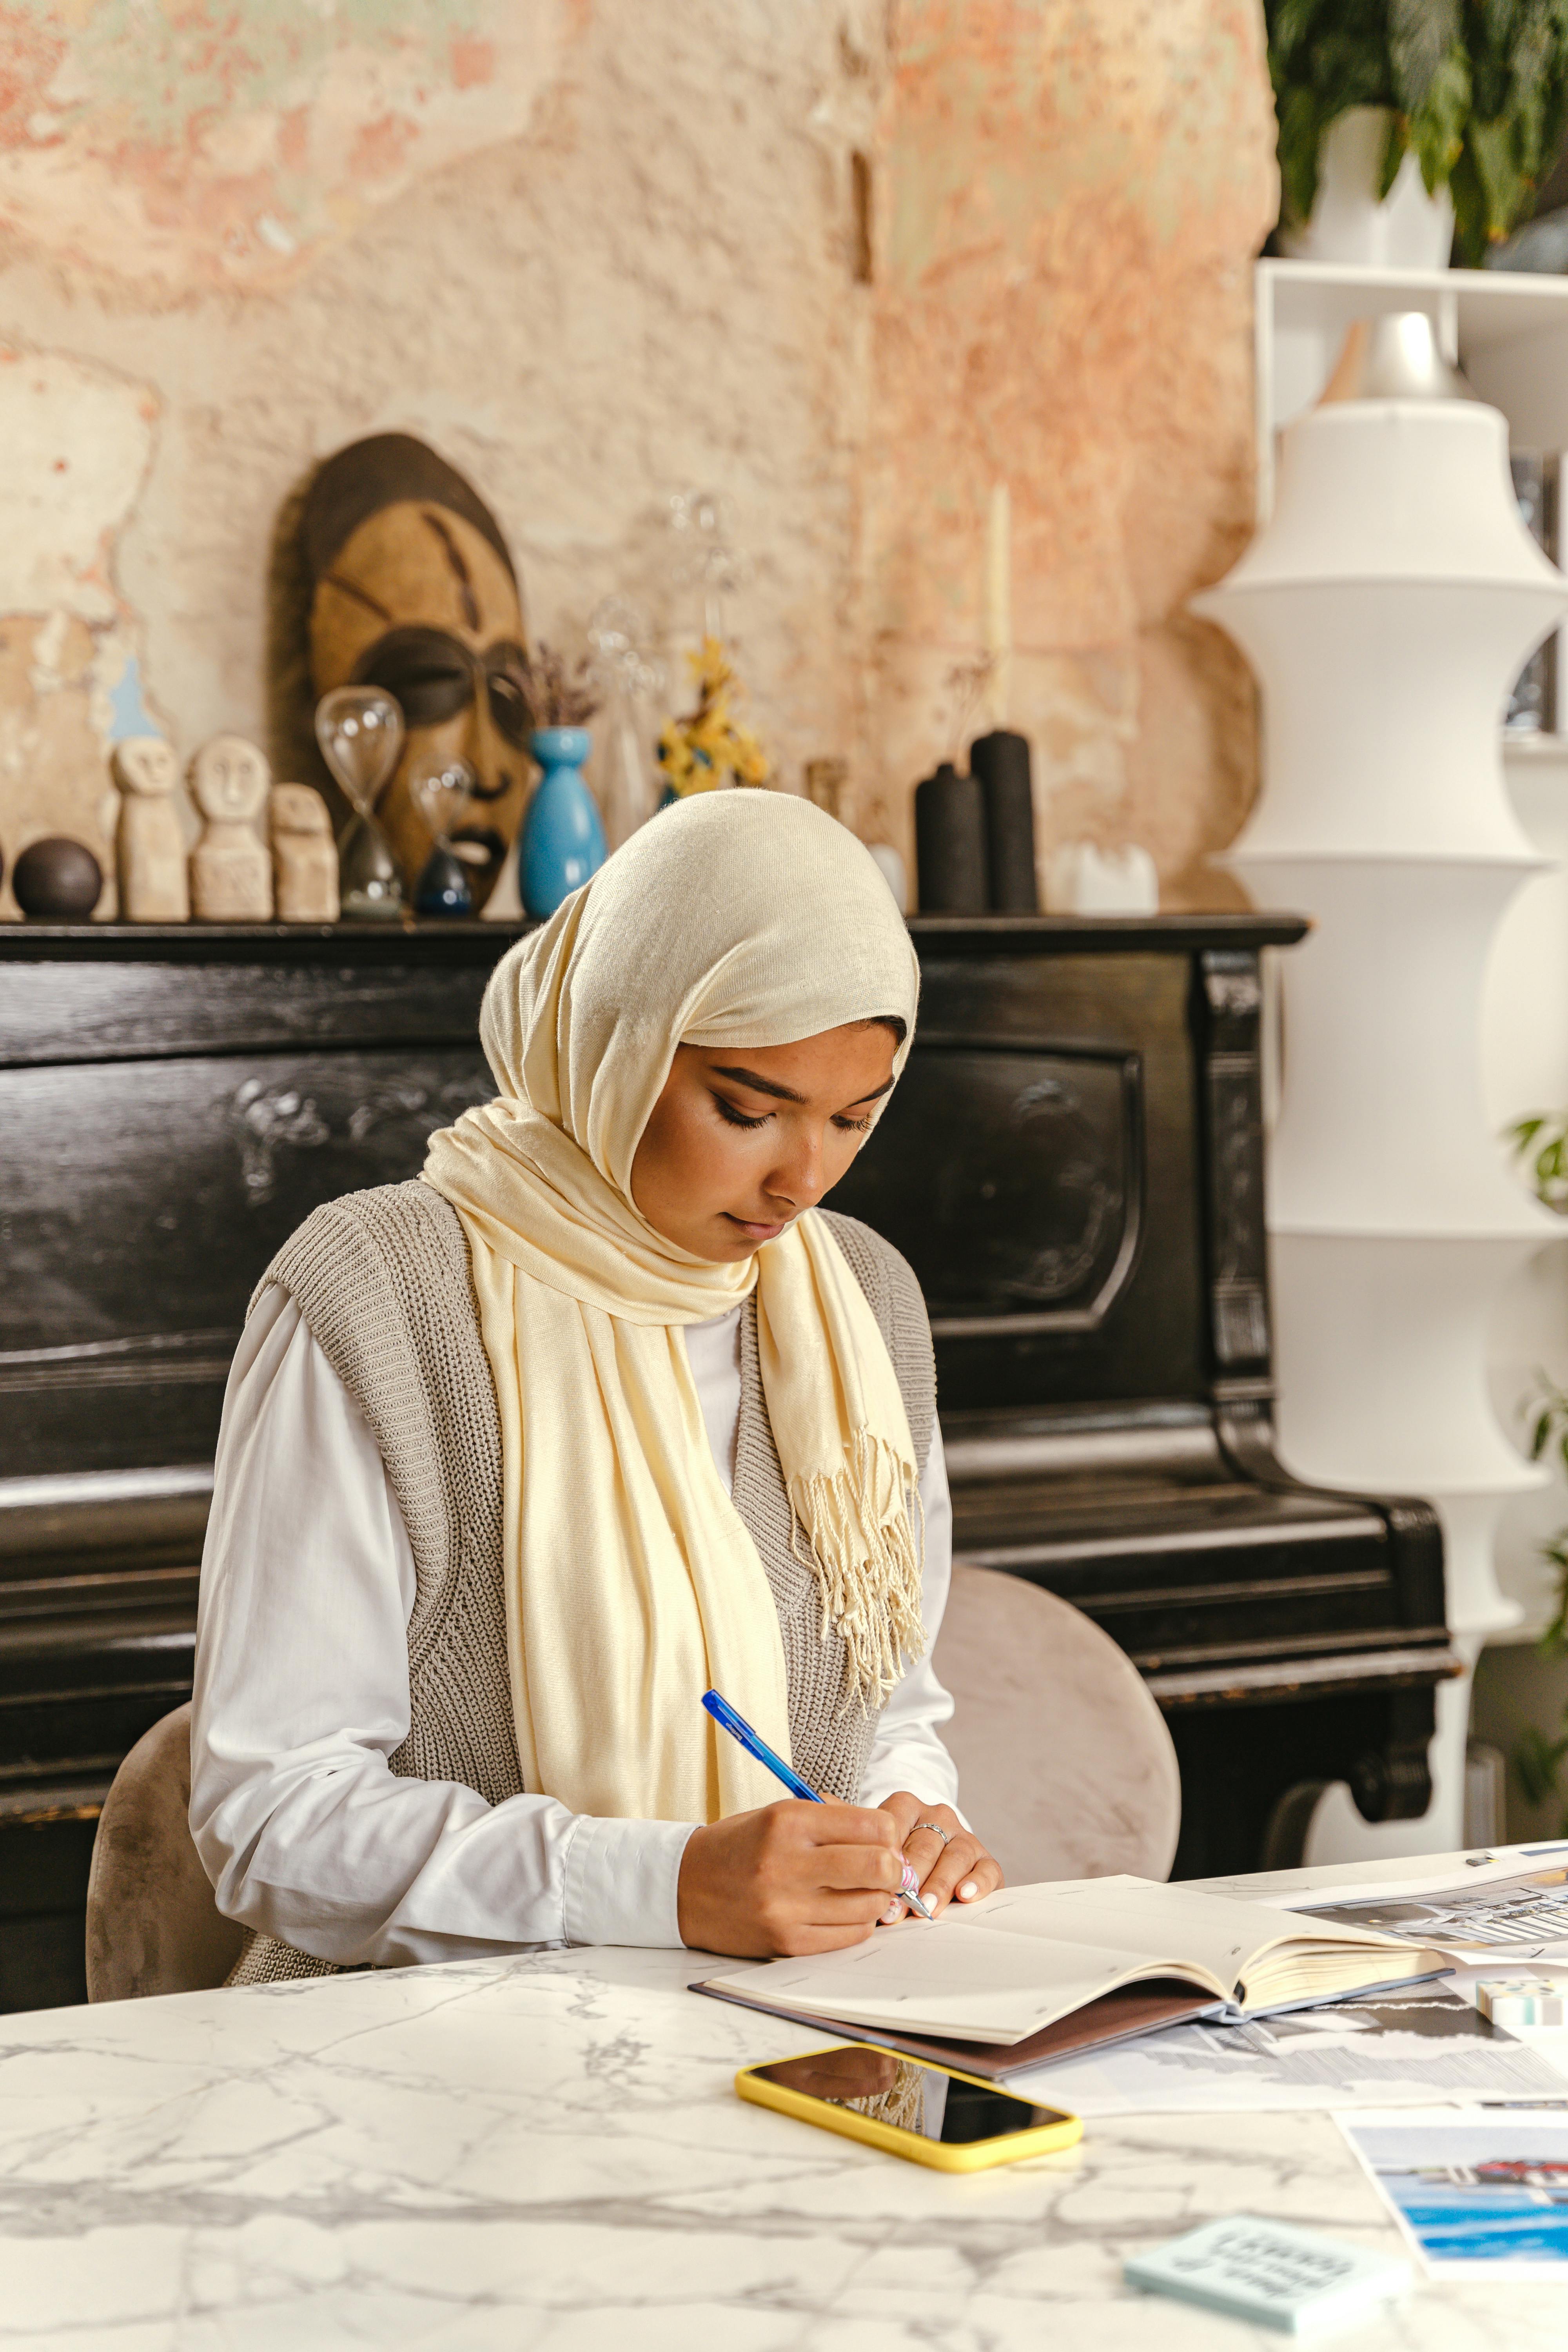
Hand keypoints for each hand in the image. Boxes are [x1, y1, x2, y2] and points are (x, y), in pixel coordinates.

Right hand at [677, 1798, 904, 1957]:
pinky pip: (849, 1936)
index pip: (872, 1825)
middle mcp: (787, 1864)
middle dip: (894, 1866)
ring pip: (870, 1905)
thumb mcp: (779, 1813)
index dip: (888, 1832)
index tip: (884, 1838)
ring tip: (861, 1889)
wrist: (682, 1887)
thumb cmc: (739, 1846)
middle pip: (879, 1866)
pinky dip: (857, 1923)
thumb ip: (831, 1818)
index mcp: (788, 1821)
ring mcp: (786, 1908)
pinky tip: (843, 1910)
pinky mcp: (786, 1942)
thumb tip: (887, 1836)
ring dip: (877, 1897)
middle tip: (887, 1867)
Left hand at [874, 1793, 1002, 1920]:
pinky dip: (977, 1883)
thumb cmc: (893, 1867)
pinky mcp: (986, 1860)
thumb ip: (875, 1870)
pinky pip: (986, 1869)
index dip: (885, 1858)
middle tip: (897, 1909)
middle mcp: (938, 1816)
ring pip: (956, 1856)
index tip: (877, 1884)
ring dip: (939, 1885)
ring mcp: (964, 1837)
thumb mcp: (879, 1859)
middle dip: (910, 1880)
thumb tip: (871, 1900)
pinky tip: (964, 1895)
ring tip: (926, 1908)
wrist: (928, 1866)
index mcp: (906, 1807)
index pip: (894, 1825)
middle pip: (925, 1845)